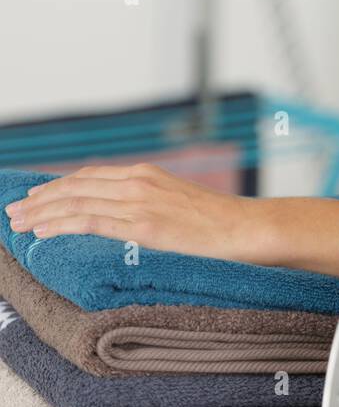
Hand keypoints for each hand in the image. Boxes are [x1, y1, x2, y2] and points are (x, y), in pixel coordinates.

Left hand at [4, 163, 261, 263]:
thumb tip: (132, 220)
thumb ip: (153, 205)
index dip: (59, 186)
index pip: (91, 176)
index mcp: (147, 174)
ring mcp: (139, 201)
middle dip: (41, 198)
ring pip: (76, 202)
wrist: (248, 227)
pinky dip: (60, 225)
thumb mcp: (182, 204)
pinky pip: (90, 221)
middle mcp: (138, 181)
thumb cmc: (222, 223)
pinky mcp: (142, 225)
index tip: (37, 196)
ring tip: (18, 223)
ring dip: (41, 212)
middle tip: (16, 210)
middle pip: (76, 186)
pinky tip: (42, 232)